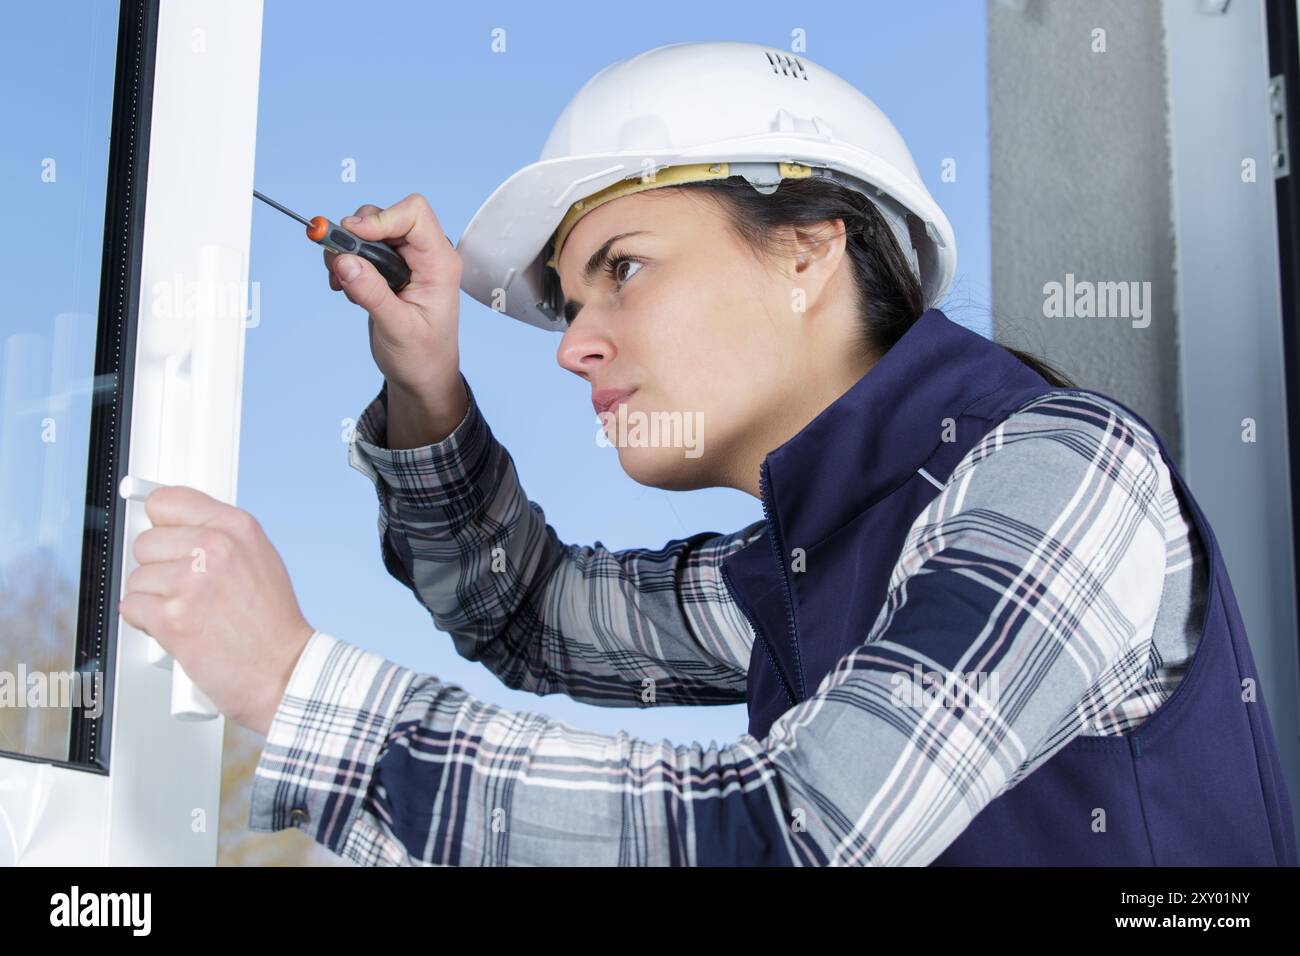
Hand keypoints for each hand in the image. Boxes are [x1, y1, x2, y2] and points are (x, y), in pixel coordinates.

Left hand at [118, 485, 315, 736]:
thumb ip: (218, 537)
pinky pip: (131, 607)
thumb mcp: (259, 560)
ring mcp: (192, 581)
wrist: (282, 671)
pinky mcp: (172, 617)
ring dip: (154, 600)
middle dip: (158, 569)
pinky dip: (148, 623)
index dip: (163, 525)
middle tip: (186, 590)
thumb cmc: (272, 625)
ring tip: (191, 613)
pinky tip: (180, 629)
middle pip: (145, 542)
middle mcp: (215, 547)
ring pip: (137, 578)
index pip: (167, 501)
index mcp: (237, 527)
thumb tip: (174, 527)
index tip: (163, 536)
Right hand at [325, 192, 462, 397]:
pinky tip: (348, 290)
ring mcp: (406, 261)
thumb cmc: (422, 357)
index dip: (381, 219)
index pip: (414, 214)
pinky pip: (360, 249)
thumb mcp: (398, 329)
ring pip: (368, 231)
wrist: (422, 376)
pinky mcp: (388, 270)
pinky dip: (345, 263)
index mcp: (440, 264)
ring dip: (346, 251)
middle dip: (355, 236)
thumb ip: (373, 294)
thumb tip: (345, 261)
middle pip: (385, 216)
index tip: (353, 238)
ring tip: (343, 285)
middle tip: (338, 267)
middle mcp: (425, 255)